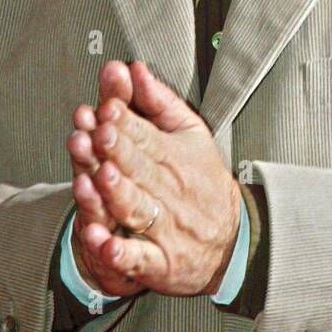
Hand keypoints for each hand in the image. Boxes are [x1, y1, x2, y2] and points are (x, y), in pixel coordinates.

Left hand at [75, 60, 241, 296]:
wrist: (231, 242)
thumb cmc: (203, 184)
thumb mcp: (189, 134)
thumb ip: (159, 101)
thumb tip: (135, 69)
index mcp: (175, 157)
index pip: (147, 136)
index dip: (126, 123)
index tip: (108, 107)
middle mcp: (169, 191)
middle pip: (140, 168)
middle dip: (118, 151)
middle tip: (99, 133)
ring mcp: (163, 228)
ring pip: (136, 208)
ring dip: (116, 193)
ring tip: (100, 177)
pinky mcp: (158, 262)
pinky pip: (137, 258)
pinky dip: (119, 253)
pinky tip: (103, 243)